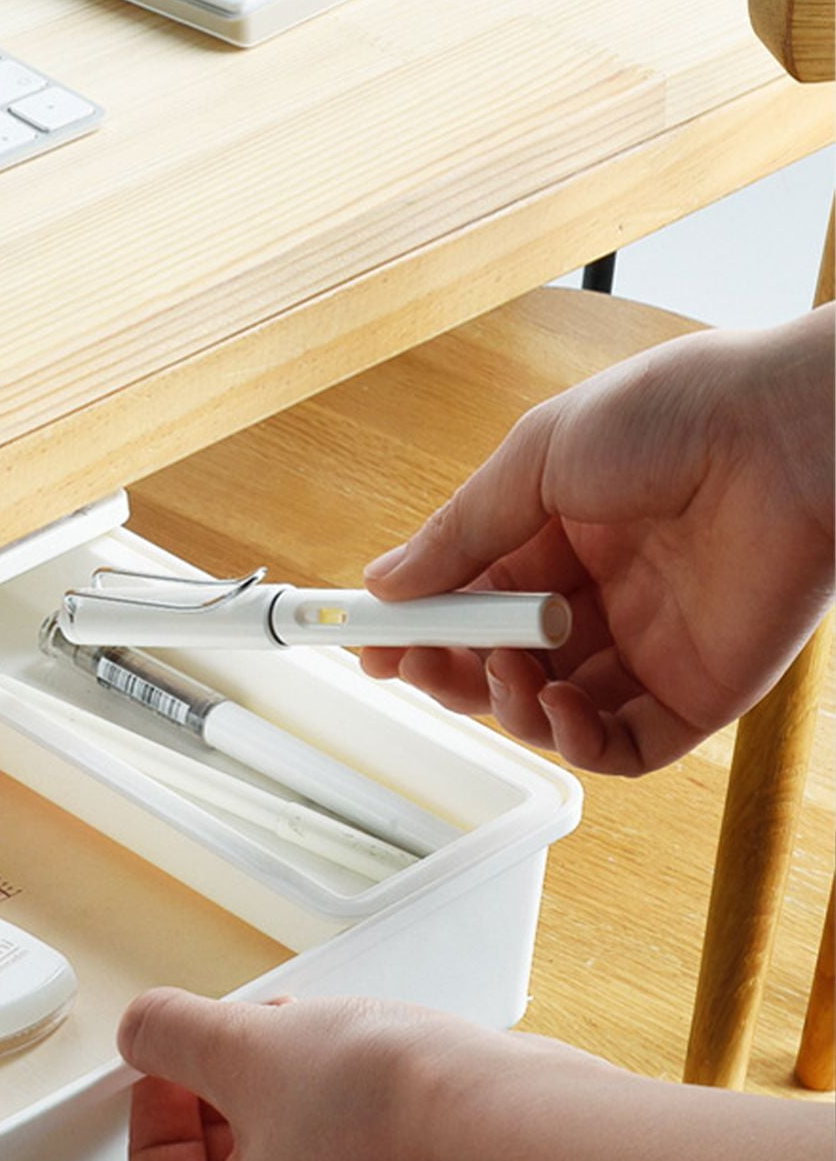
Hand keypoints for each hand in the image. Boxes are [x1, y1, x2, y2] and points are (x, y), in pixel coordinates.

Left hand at [117, 987, 513, 1160]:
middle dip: (217, 1104)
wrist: (516, 1125)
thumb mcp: (244, 1046)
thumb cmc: (383, 1111)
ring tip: (289, 1034)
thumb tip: (143, 1030)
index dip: (152, 1121)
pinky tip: (344, 1064)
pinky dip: (328, 1131)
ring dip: (273, 1106)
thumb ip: (171, 1037)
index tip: (165, 1067)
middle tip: (225, 1043)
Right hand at [359, 307, 833, 773]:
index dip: (416, 629)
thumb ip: (461, 531)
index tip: (368, 645)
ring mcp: (644, 649)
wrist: (791, 431)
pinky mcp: (695, 693)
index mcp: (555, 539)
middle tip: (414, 664)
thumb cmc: (677, 414)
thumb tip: (385, 582)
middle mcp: (596, 599)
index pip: (468, 602)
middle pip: (497, 665)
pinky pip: (621, 746)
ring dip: (505, 706)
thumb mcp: (536, 458)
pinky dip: (575, 743)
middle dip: (447, 672)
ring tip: (505, 669)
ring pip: (548, 714)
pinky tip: (556, 705)